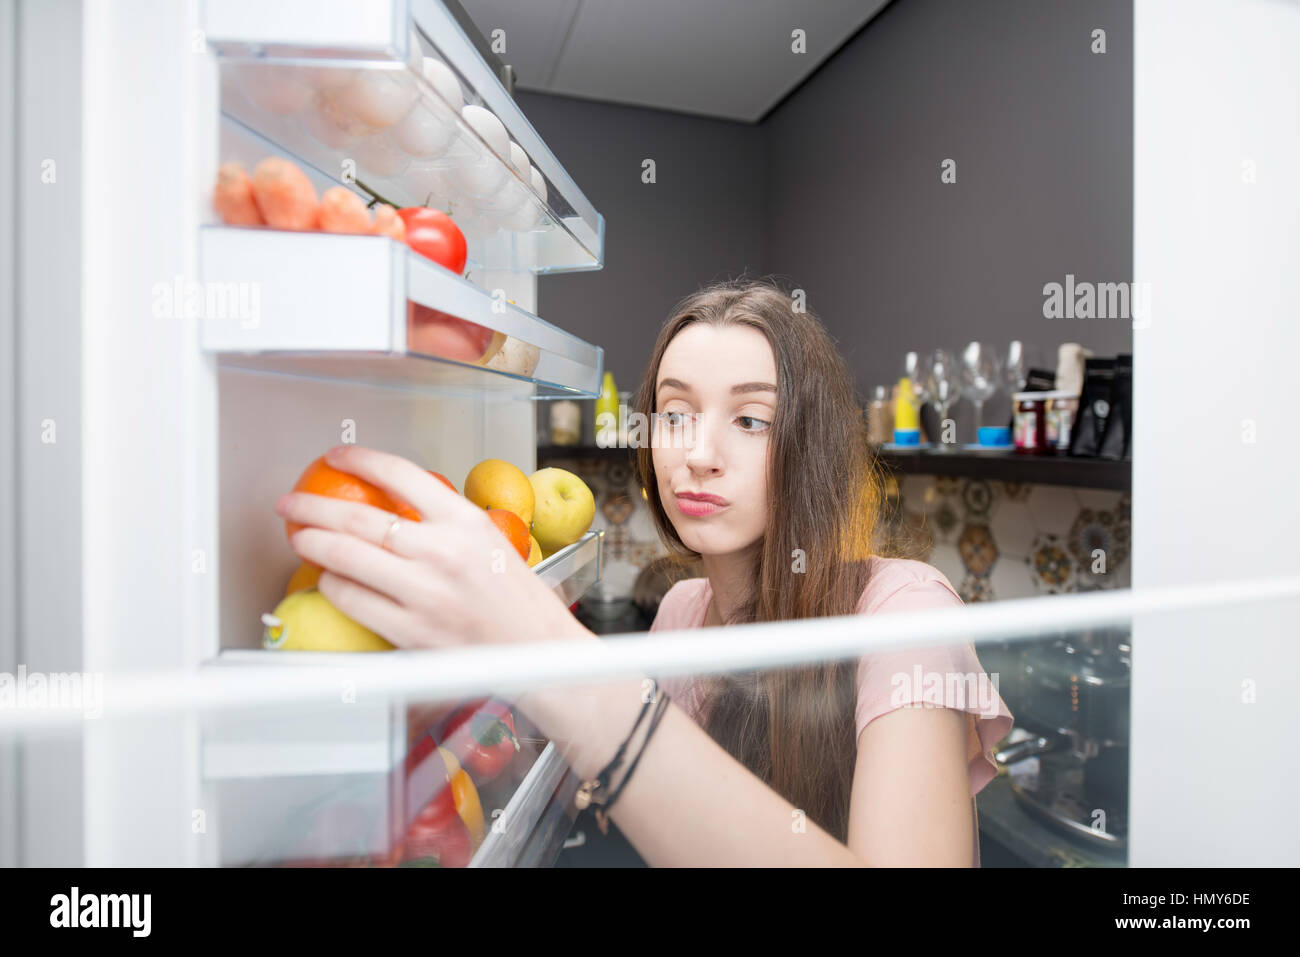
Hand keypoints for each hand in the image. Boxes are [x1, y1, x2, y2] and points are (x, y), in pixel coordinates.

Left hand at [274, 445, 579, 649]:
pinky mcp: (409, 630)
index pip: (401, 474)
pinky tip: (328, 580)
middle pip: (358, 517)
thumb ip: (443, 522)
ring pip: (345, 558)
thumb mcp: (487, 541)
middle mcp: (442, 552)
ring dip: (311, 543)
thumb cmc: (515, 596)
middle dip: (312, 506)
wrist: (536, 649)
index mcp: (465, 522)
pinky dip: (332, 586)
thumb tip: (391, 505)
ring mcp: (423, 592)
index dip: (360, 459)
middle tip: (292, 503)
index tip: (337, 456)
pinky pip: (352, 600)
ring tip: (299, 536)